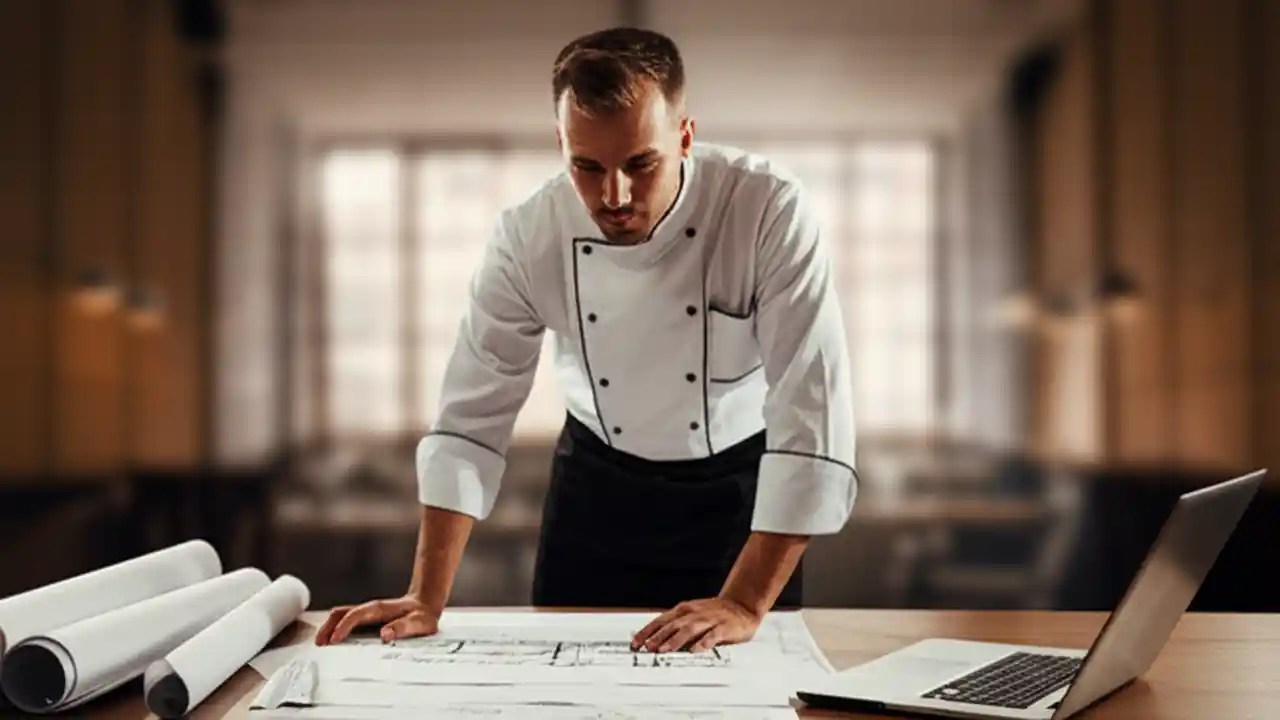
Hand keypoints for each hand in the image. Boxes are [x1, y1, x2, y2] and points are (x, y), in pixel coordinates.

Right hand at [314, 595, 440, 645]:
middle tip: (320, 644)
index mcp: (380, 609)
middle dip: (328, 626)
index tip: (334, 640)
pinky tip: (330, 640)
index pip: (356, 615)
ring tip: (320, 644)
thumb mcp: (418, 623)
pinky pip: (344, 620)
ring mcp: (366, 612)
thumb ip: (403, 628)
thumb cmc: (421, 616)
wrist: (425, 604)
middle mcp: (369, 608)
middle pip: (341, 612)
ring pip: (340, 615)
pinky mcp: (365, 618)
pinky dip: (334, 628)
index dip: (344, 626)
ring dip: (328, 627)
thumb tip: (385, 634)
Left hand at [630, 597, 762, 653]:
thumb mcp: (691, 615)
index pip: (661, 620)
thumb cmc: (714, 613)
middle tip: (647, 648)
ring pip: (690, 629)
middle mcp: (694, 614)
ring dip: (675, 640)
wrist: (741, 605)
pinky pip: (713, 635)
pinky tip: (696, 650)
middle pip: (672, 625)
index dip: (647, 631)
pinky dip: (703, 642)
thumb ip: (675, 626)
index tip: (635, 643)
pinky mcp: (724, 627)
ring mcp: (709, 619)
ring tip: (665, 650)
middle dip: (658, 637)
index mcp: (684, 611)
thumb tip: (653, 640)